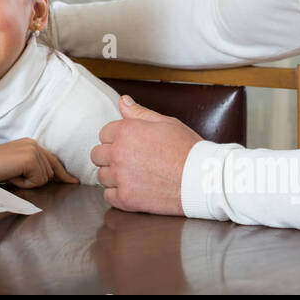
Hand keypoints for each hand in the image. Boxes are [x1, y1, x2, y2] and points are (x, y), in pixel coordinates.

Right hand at [0, 138, 78, 187]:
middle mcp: (34, 144)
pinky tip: (11, 175)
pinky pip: (37, 181)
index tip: (73, 182)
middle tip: (12, 175)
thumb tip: (50, 178)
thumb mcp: (15, 167)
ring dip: (27, 183)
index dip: (64, 174)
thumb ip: (31, 168)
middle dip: (33, 181)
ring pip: (44, 179)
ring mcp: (33, 150)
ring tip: (10, 174)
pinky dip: (24, 184)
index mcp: (31, 144)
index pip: (54, 161)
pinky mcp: (29, 158)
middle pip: (50, 174)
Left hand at [91, 95, 202, 214]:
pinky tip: (132, 189)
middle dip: (110, 156)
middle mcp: (118, 153)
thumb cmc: (188, 149)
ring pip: (101, 176)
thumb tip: (123, 101)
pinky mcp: (126, 198)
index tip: (130, 145)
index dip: (117, 138)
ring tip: (133, 175)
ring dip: (113, 176)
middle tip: (129, 161)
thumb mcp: (166, 123)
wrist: (202, 179)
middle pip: (97, 155)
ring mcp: (121, 177)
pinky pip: (108, 195)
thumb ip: (139, 113)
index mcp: (126, 132)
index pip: (104, 133)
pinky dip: (117, 194)